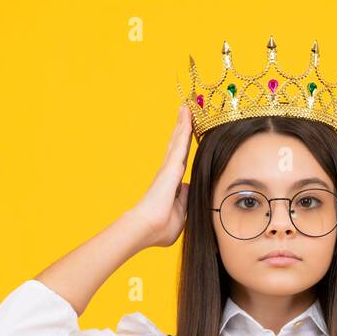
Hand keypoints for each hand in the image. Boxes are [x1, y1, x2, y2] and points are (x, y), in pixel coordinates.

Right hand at [129, 104, 192, 247]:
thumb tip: (189, 191)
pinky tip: (188, 116)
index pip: (181, 160)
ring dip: (183, 123)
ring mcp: (169, 168)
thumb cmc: (160, 228)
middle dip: (182, 129)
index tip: (187, 138)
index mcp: (171, 184)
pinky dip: (185, 129)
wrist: (147, 228)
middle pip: (177, 145)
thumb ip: (185, 202)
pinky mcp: (171, 167)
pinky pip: (181, 143)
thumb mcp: (179, 216)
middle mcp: (169, 172)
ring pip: (178, 140)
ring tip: (186, 107)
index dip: (184, 147)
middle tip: (185, 112)